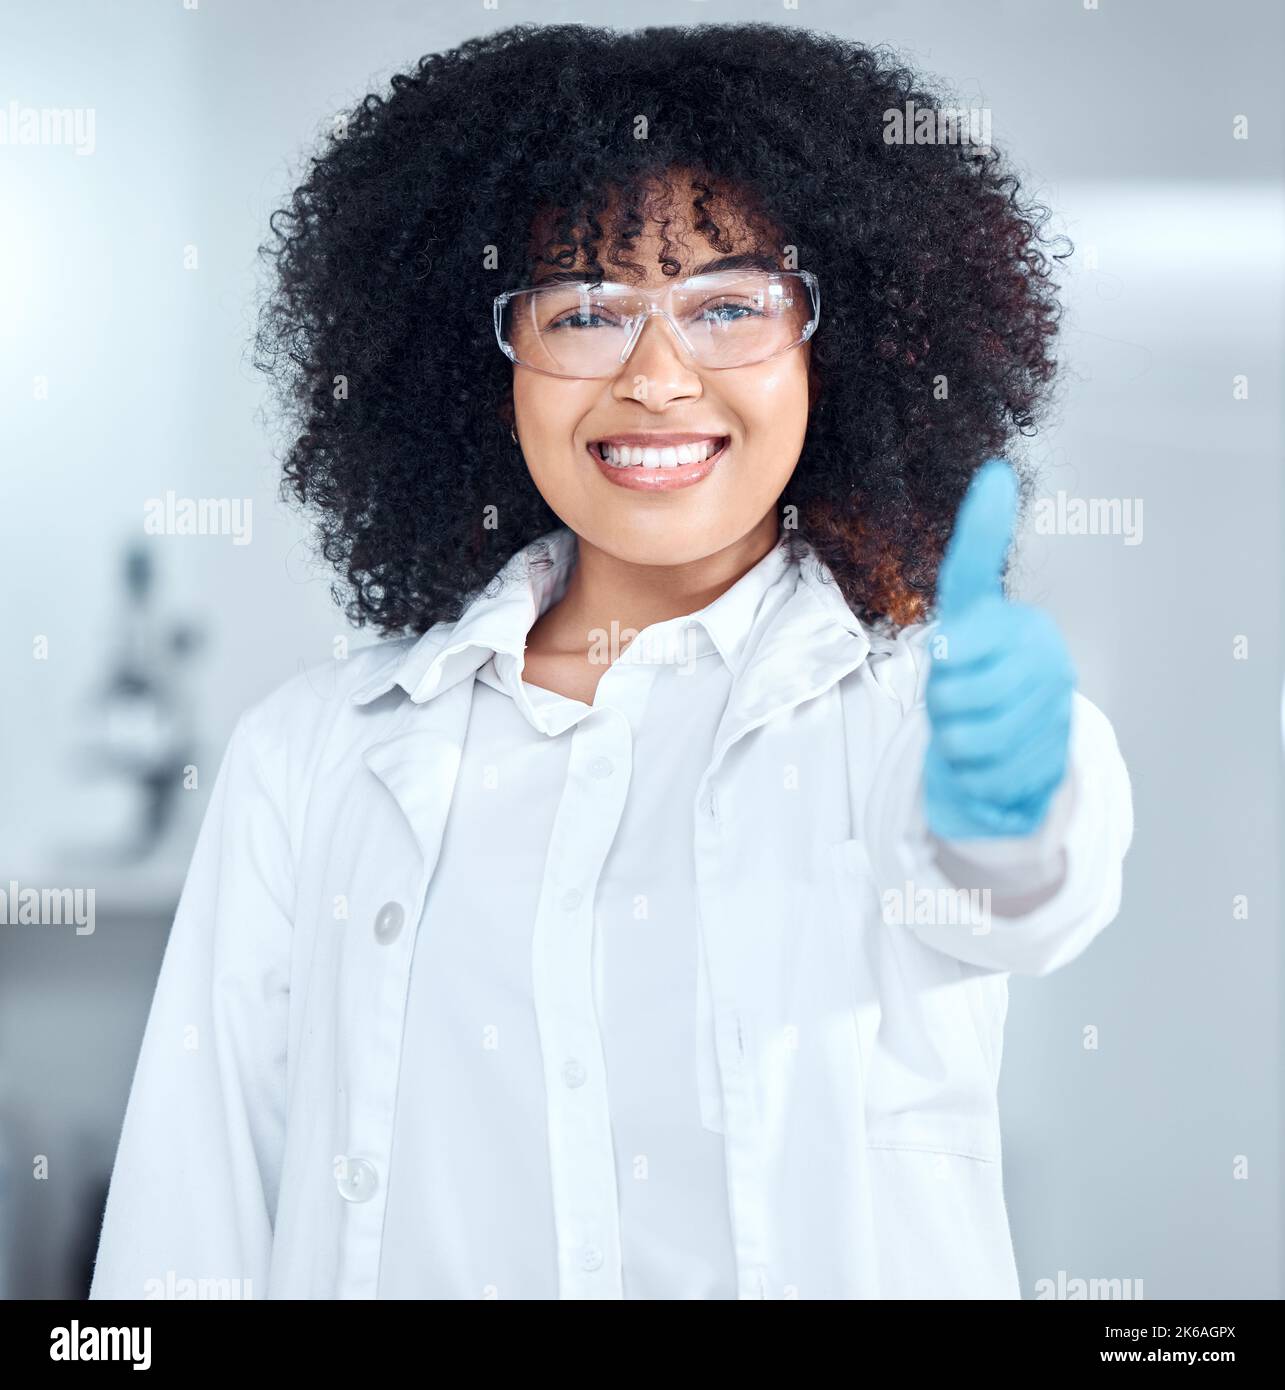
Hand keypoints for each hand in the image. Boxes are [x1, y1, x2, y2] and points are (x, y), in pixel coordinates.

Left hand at [923, 459, 1075, 839]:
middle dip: (940, 711)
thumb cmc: (972, 691)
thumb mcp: (954, 651)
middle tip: (956, 711)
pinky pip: (992, 776)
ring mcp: (1051, 698)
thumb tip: (989, 514)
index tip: (994, 476)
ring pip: (968, 737)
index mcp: (1001, 618)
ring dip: (957, 750)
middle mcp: (1035, 648)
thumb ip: (956, 629)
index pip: (979, 571)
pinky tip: (996, 767)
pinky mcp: (1056, 751)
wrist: (1013, 758)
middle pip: (951, 689)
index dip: (984, 529)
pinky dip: (981, 783)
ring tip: (974, 737)